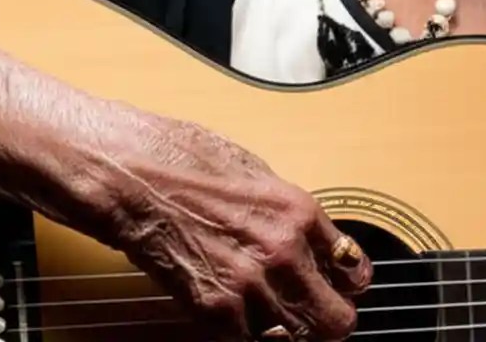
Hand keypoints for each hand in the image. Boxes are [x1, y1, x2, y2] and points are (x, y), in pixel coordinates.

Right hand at [76, 108, 371, 340]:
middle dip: (332, 319)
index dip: (349, 282)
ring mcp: (250, 285)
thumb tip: (308, 235)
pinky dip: (251, 335)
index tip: (344, 286)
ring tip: (282, 322)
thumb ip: (287, 211)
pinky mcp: (215, 310)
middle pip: (336, 319)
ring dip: (292, 333)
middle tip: (321, 316)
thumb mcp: (255, 172)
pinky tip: (244, 319)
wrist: (132, 178)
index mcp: (299, 211)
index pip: (353, 268)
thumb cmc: (184, 161)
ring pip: (297, 339)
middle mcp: (283, 251)